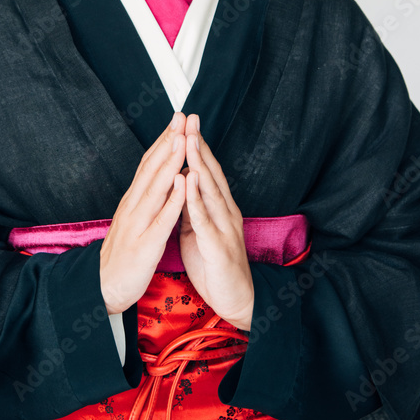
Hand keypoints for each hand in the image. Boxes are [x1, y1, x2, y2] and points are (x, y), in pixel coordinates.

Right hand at [100, 112, 186, 313]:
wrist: (101, 288)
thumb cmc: (122, 256)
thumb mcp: (134, 221)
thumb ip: (146, 199)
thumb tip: (161, 177)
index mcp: (133, 201)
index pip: (149, 164)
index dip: (163, 141)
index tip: (177, 120)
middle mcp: (133, 206)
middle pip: (152, 168)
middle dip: (168, 142)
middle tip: (182, 117)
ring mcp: (137, 224)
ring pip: (156, 188)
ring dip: (170, 163)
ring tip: (182, 140)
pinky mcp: (145, 245)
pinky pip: (161, 220)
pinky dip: (173, 200)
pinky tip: (184, 184)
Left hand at [179, 114, 254, 329]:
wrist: (236, 301)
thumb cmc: (216, 265)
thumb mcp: (200, 230)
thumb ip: (193, 207)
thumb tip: (182, 184)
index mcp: (218, 208)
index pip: (207, 171)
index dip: (196, 146)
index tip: (185, 122)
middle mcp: (225, 211)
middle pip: (210, 172)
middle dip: (198, 144)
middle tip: (189, 118)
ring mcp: (223, 227)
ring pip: (209, 190)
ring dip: (198, 163)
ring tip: (187, 140)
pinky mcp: (218, 245)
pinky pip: (204, 218)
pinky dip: (195, 198)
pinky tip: (188, 180)